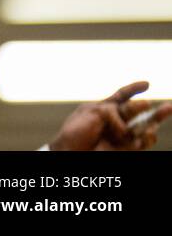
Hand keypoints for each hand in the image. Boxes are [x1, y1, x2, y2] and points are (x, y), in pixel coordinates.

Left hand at [48, 81, 171, 150]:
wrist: (72, 152)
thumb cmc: (76, 132)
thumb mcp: (90, 113)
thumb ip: (110, 111)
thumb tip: (126, 124)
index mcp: (105, 108)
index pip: (121, 96)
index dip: (134, 89)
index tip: (147, 84)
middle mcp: (116, 120)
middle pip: (136, 110)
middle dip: (148, 107)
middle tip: (161, 105)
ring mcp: (123, 134)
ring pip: (146, 125)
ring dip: (156, 119)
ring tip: (165, 111)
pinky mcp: (128, 148)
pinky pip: (144, 141)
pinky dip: (148, 137)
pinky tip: (149, 132)